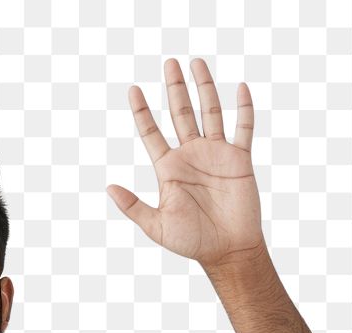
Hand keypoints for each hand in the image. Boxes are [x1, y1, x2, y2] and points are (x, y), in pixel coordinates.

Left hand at [106, 58, 266, 271]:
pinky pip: (243, 128)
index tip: (133, 90)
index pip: (151, 133)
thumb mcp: (156, 226)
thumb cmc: (191, 241)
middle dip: (174, 88)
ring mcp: (215, 155)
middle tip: (168, 63)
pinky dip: (243, 109)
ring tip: (196, 63)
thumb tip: (109, 188)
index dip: (142, 111)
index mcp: (168, 169)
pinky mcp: (239, 160)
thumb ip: (133, 206)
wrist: (227, 250)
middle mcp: (190, 156)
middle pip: (180, 114)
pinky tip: (239, 88)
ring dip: (204, 88)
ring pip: (209, 112)